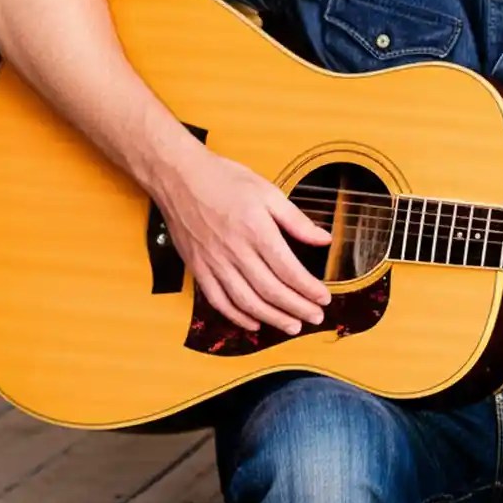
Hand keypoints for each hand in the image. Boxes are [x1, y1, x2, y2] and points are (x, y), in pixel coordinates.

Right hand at [156, 149, 333, 333]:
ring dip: (272, 318)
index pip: (289, 270)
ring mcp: (214, 262)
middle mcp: (235, 251)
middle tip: (316, 317)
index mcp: (256, 231)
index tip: (324, 298)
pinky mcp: (197, 268)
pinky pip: (218, 300)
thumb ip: (297, 220)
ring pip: (246, 301)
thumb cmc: (224, 180)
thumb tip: (324, 239)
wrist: (178, 176)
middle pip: (271, 290)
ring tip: (292, 326)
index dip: (309, 289)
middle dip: (297, 308)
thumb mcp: (267, 192)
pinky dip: (237, 316)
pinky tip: (254, 322)